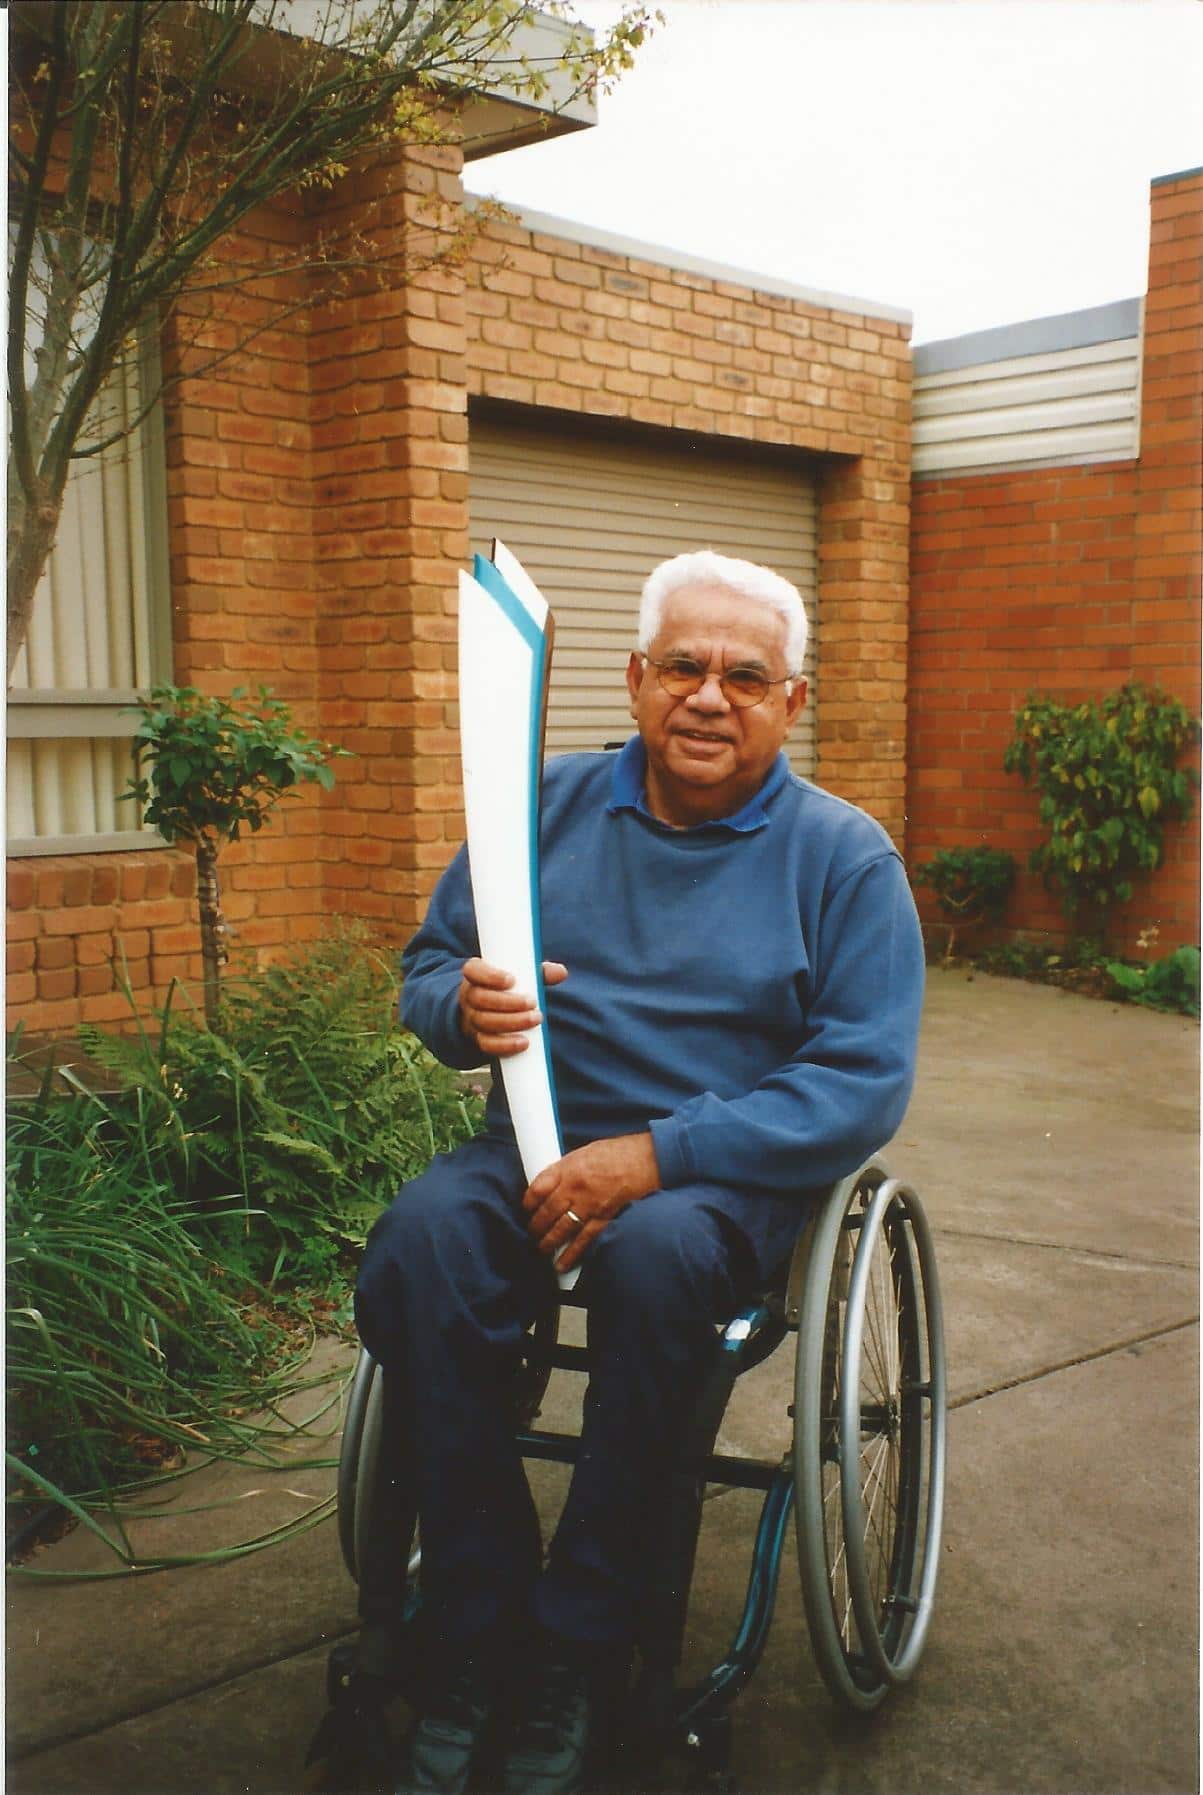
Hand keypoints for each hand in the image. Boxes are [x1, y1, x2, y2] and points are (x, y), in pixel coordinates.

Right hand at [457, 957, 567, 1058]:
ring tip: (535, 1019)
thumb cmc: (506, 988)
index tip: (511, 980)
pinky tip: (524, 1043)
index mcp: (475, 975)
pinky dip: (505, 1045)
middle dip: (507, 1002)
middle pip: (480, 999)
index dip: (489, 976)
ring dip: (511, 1022)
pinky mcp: (478, 1038)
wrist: (487, 1011)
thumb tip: (560, 972)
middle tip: (532, 1002)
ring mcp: (472, 1018)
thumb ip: (538, 973)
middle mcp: (469, 996)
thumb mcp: (519, 975)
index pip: (473, 971)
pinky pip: (487, 1044)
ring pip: (484, 1021)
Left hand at [522, 1133, 660, 1273]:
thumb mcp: (585, 1152)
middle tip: (531, 1233)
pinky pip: (583, 1240)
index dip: (528, 1202)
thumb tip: (553, 1183)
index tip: (526, 1208)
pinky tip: (561, 1264)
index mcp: (568, 1167)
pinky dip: (571, 1254)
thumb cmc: (618, 1152)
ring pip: (561, 1229)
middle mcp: (574, 1187)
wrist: (648, 1159)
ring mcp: (589, 1204)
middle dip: (535, 1226)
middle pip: (546, 1212)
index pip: (537, 1188)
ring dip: (548, 1242)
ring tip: (542, 1249)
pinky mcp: (604, 1218)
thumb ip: (567, 1169)